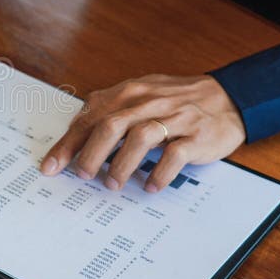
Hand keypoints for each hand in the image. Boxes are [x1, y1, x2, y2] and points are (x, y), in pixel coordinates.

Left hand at [40, 74, 244, 192]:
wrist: (227, 97)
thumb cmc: (174, 101)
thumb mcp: (138, 97)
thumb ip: (107, 111)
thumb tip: (74, 136)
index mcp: (128, 93)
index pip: (90, 118)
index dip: (68, 143)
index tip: (51, 166)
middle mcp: (148, 102)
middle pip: (111, 126)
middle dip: (91, 154)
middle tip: (82, 175)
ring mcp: (174, 118)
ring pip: (140, 138)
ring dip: (122, 164)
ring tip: (112, 184)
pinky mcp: (196, 135)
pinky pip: (174, 154)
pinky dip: (160, 172)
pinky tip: (150, 186)